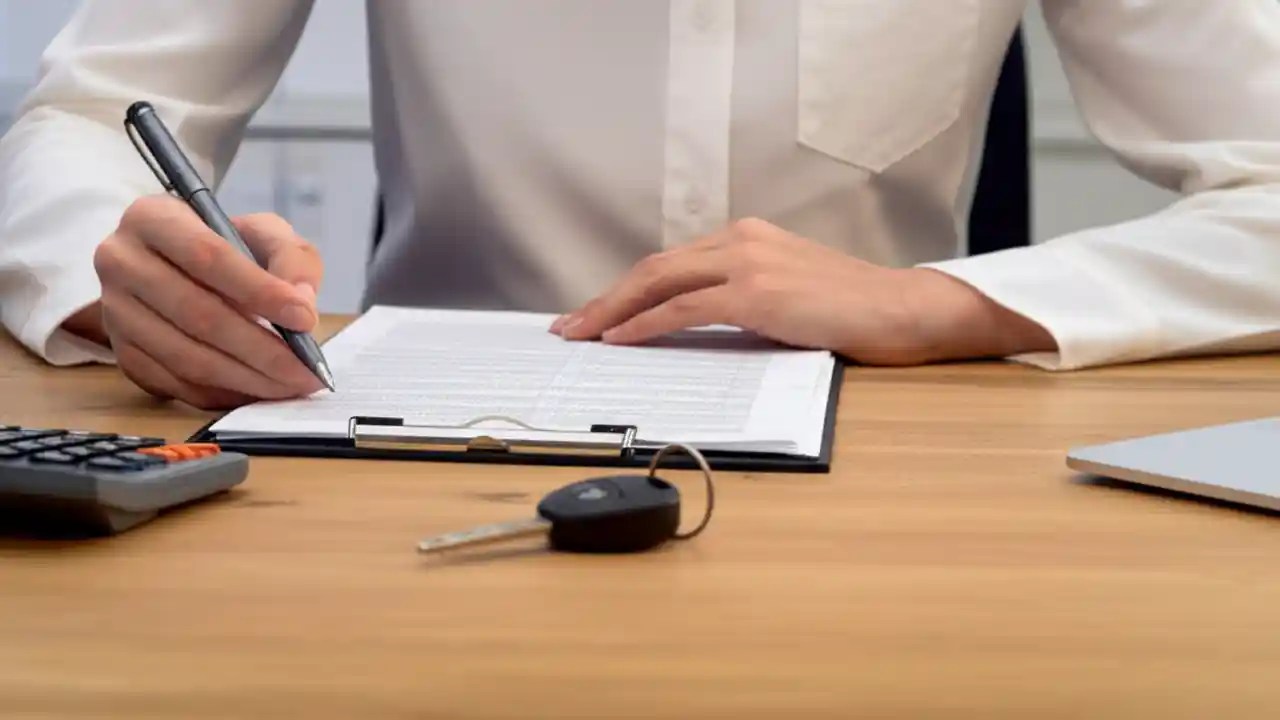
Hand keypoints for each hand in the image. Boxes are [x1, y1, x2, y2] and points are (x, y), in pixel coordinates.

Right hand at [82, 195, 324, 408]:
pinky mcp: (124, 353)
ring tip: (290, 384)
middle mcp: (121, 263)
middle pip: (197, 314)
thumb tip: (302, 303)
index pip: (208, 257)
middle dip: (261, 348)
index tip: (305, 318)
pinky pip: (176, 383)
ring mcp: (115, 312)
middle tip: (305, 369)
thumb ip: (290, 257)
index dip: (260, 291)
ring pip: (186, 356)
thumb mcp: (263, 232)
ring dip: (246, 377)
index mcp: (151, 218)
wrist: (178, 266)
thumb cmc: (226, 245)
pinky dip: (223, 393)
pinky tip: (258, 390)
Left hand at [552, 218, 1053, 364]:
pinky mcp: (755, 292)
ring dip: (612, 311)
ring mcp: (747, 262)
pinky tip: (620, 339)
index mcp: (747, 237)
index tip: (597, 312)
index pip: (671, 263)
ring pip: (658, 282)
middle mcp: (741, 240)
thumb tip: (696, 327)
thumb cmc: (854, 310)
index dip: (627, 289)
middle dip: (605, 299)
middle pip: (653, 267)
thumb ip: (744, 297)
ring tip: (581, 335)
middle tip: (570, 326)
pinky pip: (682, 309)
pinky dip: (644, 324)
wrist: (904, 309)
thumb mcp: (789, 293)